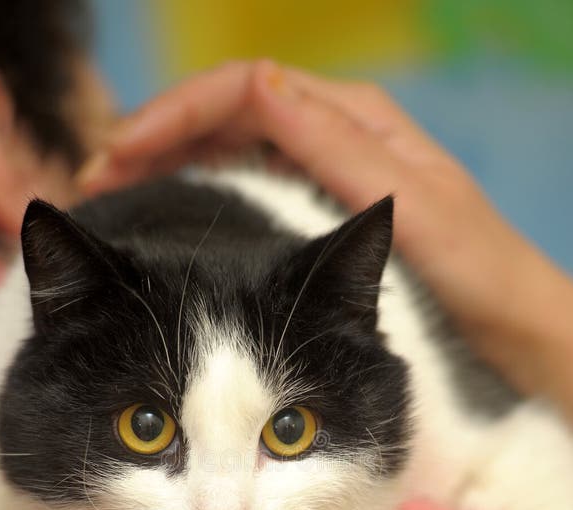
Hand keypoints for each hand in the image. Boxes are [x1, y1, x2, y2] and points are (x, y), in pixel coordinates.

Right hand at [79, 61, 572, 418]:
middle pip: (227, 114)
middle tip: (102, 181)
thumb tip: (257, 89)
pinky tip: (176, 214)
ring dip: (172, 165)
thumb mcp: (408, 202)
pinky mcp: (319, 212)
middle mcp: (335, 135)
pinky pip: (249, 185)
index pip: (245, 88)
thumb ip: (336, 147)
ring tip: (122, 197)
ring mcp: (324, 173)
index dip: (176, 113)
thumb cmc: (474, 266)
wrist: (508, 321)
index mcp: (356, 118)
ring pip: (231, 148)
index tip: (123, 153)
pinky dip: (205, 192)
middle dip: (159, 137)